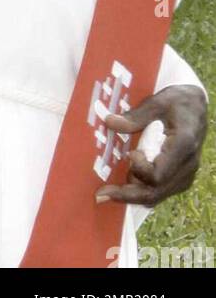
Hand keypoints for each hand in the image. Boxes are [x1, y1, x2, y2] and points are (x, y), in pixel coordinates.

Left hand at [97, 84, 207, 206]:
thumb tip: (109, 122)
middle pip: (156, 192)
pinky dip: (142, 191)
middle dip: (127, 195)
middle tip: (101, 193)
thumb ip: (135, 116)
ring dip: (133, 195)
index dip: (139, 171)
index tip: (129, 154)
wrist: (197, 108)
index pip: (158, 175)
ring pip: (158, 196)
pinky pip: (161, 192)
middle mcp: (187, 167)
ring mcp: (185, 175)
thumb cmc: (178, 102)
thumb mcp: (157, 102)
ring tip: (108, 190)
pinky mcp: (181, 178)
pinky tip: (124, 186)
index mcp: (182, 147)